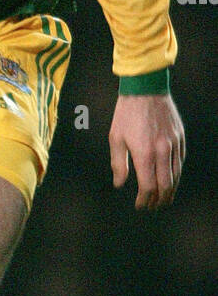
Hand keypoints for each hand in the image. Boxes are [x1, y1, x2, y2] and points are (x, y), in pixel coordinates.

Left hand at [108, 93, 184, 209]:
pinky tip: (170, 179)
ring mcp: (174, 144)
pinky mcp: (180, 137)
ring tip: (162, 198)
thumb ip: (118, 163)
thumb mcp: (115, 138)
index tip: (140, 205)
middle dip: (159, 200)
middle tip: (153, 206)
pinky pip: (180, 161)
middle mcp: (162, 151)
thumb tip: (119, 183)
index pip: (148, 186)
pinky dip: (176, 174)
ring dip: (170, 190)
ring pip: (176, 175)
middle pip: (165, 185)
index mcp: (144, 153)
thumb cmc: (126, 114)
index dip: (144, 200)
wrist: (145, 89)